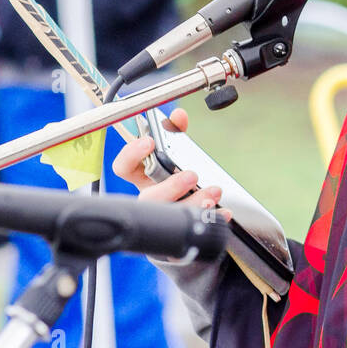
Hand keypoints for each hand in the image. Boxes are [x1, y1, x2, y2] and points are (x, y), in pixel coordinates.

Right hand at [110, 107, 230, 220]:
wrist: (185, 208)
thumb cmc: (174, 179)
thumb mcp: (173, 154)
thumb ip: (175, 132)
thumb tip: (178, 116)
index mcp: (142, 178)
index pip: (124, 167)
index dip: (131, 154)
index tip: (149, 142)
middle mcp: (150, 197)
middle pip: (148, 197)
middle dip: (170, 187)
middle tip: (190, 175)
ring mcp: (163, 217)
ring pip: (170, 215)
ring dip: (193, 203)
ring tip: (212, 193)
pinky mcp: (179, 232)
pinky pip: (193, 228)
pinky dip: (211, 218)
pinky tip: (222, 212)